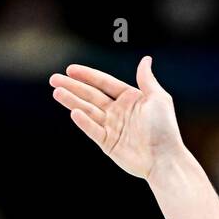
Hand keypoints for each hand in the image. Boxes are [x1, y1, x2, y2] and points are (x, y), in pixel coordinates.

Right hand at [50, 56, 182, 178]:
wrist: (165, 159)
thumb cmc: (165, 128)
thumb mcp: (158, 98)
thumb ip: (146, 79)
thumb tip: (145, 59)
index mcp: (130, 98)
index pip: (104, 83)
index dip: (87, 76)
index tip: (70, 69)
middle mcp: (119, 111)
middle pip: (91, 96)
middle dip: (72, 87)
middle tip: (53, 79)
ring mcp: (112, 127)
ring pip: (88, 111)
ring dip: (72, 102)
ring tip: (56, 92)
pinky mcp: (108, 144)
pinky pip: (93, 130)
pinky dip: (84, 122)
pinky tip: (73, 112)